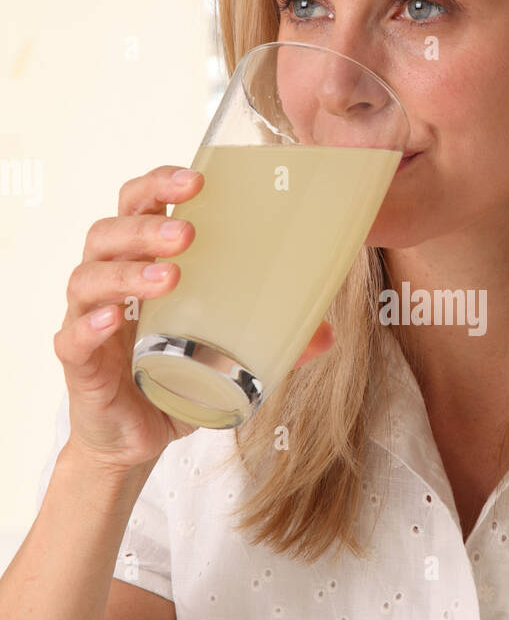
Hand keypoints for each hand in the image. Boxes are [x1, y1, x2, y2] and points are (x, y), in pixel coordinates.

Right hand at [55, 164, 334, 472]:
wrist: (135, 440)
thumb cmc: (174, 379)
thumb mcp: (229, 357)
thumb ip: (274, 341)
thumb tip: (326, 333)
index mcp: (141, 264)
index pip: (137, 205)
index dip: (159, 184)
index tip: (197, 179)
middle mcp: (109, 283)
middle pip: (108, 232)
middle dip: (147, 225)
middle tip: (188, 235)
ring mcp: (88, 321)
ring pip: (88, 278)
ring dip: (127, 272)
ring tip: (169, 277)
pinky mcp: (79, 366)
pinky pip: (71, 338)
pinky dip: (87, 326)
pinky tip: (108, 323)